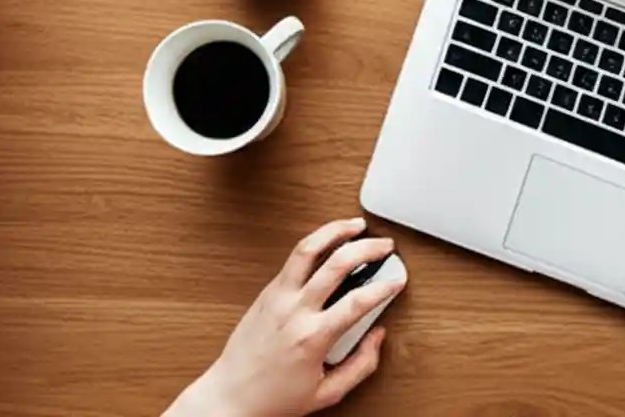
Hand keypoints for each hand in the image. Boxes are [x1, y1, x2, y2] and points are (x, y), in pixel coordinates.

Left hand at [165, 218, 406, 416]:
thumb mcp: (328, 392)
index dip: (384, 288)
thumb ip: (361, 365)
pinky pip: (292, 259)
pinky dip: (315, 244)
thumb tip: (377, 338)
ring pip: (307, 249)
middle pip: (336, 264)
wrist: (228, 398)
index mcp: (312, 337)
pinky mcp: (266, 293)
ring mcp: (277, 298)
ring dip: (335, 231)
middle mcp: (294, 311)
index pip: (357, 302)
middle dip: (367, 247)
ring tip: (354, 225)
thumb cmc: (272, 399)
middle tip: (384, 245)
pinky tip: (328, 242)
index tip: (396, 282)